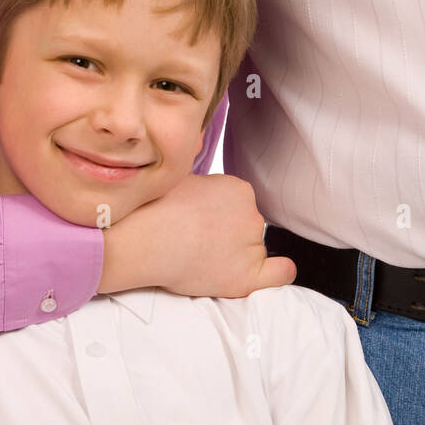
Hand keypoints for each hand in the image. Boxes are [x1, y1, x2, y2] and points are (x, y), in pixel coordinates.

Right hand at [97, 172, 296, 297]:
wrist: (145, 239)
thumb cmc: (155, 206)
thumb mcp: (181, 174)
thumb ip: (201, 175)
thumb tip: (198, 148)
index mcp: (241, 190)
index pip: (239, 206)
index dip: (219, 215)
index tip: (199, 219)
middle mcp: (253, 215)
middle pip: (247, 227)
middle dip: (227, 234)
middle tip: (197, 239)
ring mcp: (252, 246)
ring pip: (253, 251)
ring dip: (236, 256)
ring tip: (202, 258)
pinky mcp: (247, 276)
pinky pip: (279, 273)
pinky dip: (278, 273)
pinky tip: (270, 272)